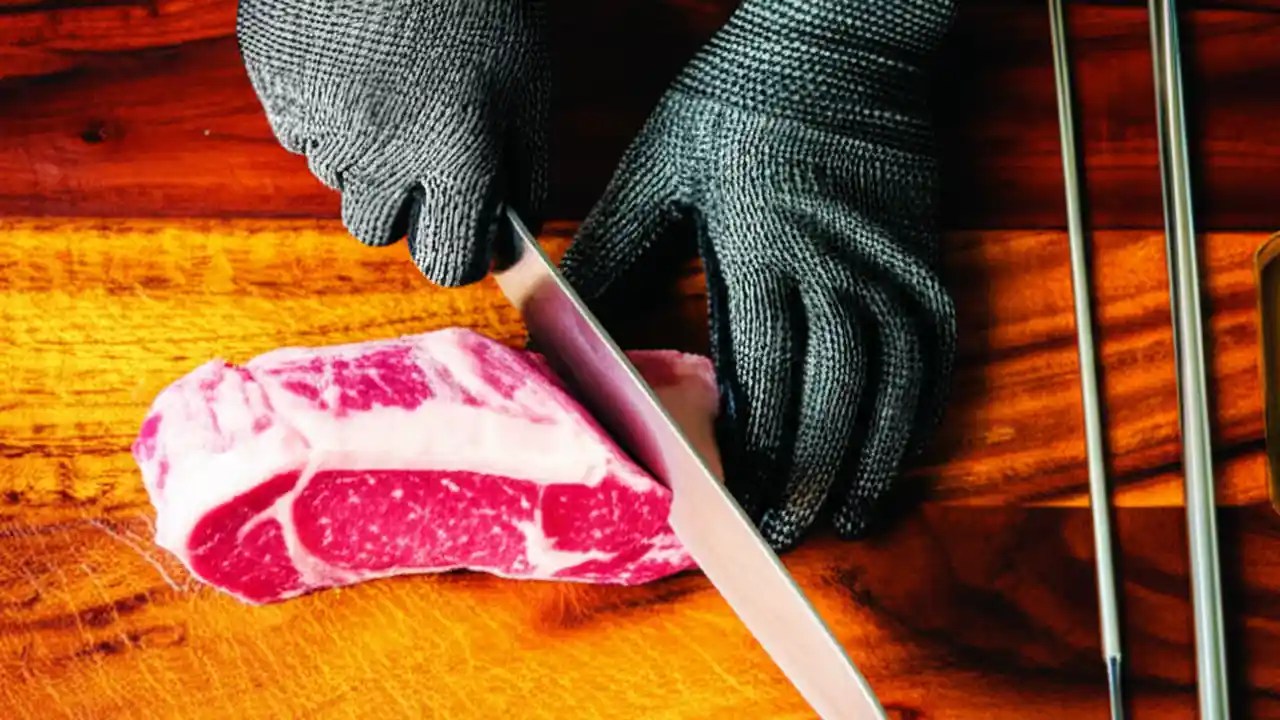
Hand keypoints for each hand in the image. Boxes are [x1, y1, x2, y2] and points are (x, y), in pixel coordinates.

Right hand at [236, 0, 547, 286]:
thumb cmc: (480, 0)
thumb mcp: (530, 85)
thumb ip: (526, 173)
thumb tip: (507, 243)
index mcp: (455, 150)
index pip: (446, 262)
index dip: (457, 247)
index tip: (463, 227)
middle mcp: (380, 145)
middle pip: (376, 229)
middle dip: (401, 202)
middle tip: (421, 142)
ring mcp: (318, 110)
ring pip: (336, 176)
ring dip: (361, 150)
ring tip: (390, 79)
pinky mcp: (273, 76)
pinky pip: (298, 128)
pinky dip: (323, 109)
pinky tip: (351, 60)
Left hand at [560, 0, 958, 548]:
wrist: (842, 36)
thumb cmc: (742, 96)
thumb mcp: (658, 166)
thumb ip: (614, 253)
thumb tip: (563, 328)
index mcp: (762, 251)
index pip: (764, 383)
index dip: (752, 457)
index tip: (732, 506)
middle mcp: (836, 270)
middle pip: (832, 404)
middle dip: (808, 480)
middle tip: (784, 532)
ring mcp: (892, 267)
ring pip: (893, 392)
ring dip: (870, 464)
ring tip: (847, 515)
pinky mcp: (927, 259)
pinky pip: (935, 354)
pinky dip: (920, 412)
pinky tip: (898, 445)